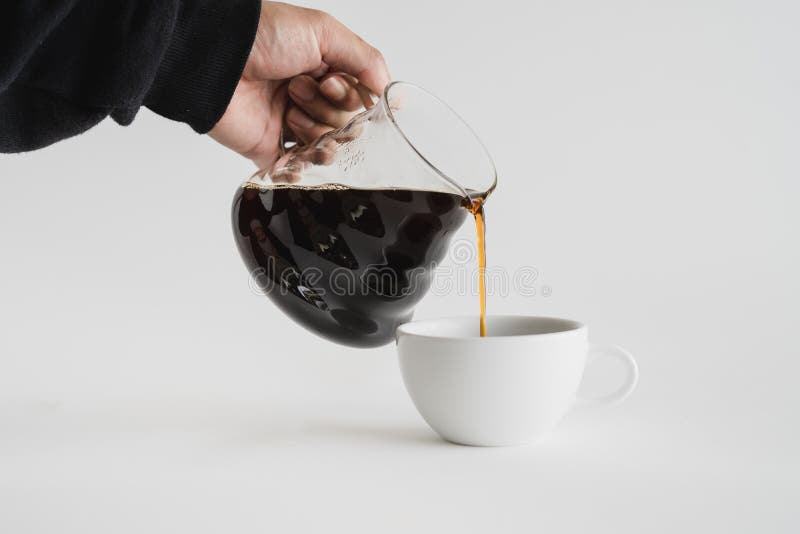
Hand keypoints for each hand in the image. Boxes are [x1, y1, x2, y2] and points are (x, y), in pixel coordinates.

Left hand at [209, 1, 389, 168]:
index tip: (329, 80)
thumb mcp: (324, 32)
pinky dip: (306, 165)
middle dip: (328, 109)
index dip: (349, 95)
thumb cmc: (263, 36)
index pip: (360, 99)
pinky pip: (300, 170)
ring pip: (329, 147)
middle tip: (298, 88)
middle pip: (347, 125)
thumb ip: (365, 59)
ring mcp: (290, 126)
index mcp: (324, 71)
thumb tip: (390, 91)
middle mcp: (310, 99)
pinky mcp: (270, 150)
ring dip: (314, 128)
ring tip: (288, 110)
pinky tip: (303, 152)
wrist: (216, 59)